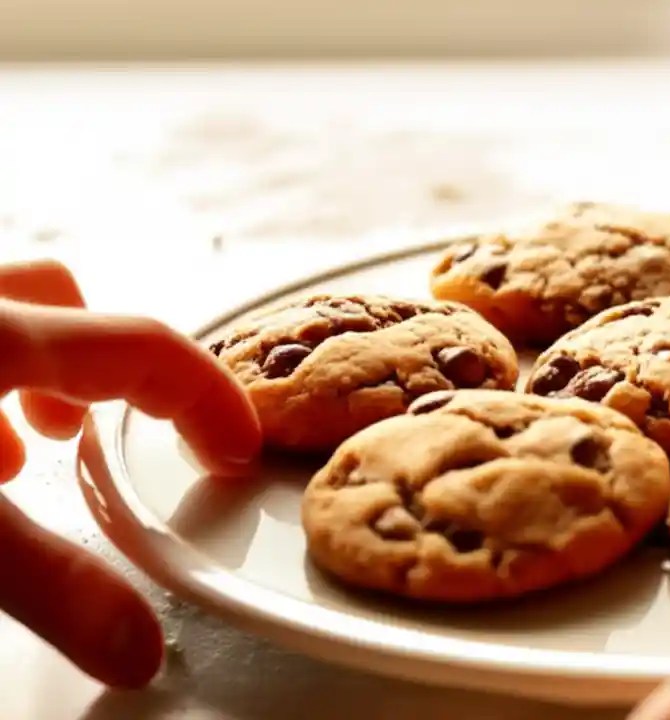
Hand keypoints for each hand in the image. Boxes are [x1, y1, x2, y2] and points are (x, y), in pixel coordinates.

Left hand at [0, 260, 260, 687]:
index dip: (209, 399)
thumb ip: (49, 582)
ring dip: (27, 370)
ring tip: (20, 443)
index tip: (235, 450)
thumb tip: (137, 646)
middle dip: (104, 365)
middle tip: (104, 432)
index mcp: (3, 337)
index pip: (146, 349)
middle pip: (60, 297)